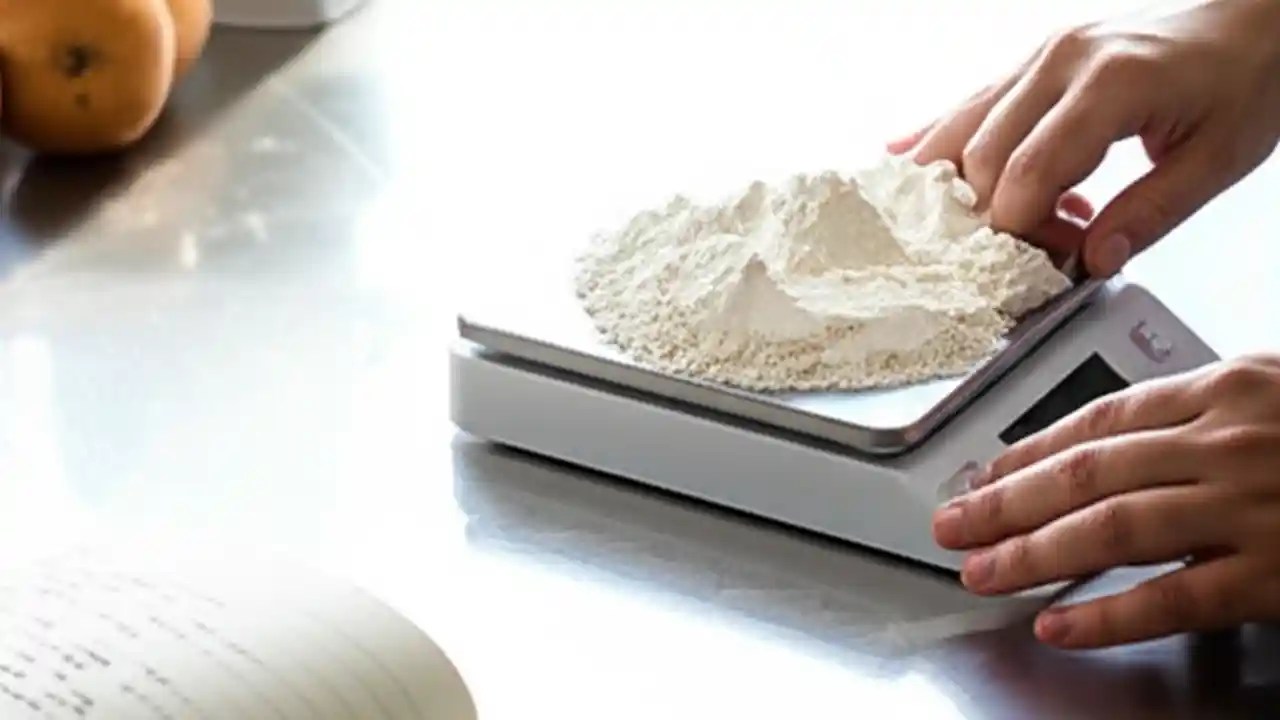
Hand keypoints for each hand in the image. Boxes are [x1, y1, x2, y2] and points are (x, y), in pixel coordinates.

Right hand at [889, 0, 1279, 276]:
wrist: (1255, 22)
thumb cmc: (1244, 81)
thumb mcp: (1218, 160)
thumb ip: (1151, 214)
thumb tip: (1093, 260)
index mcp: (1108, 84)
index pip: (1027, 173)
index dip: (1025, 233)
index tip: (1053, 263)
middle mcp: (1060, 61)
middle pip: (984, 157)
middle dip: (998, 219)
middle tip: (1044, 249)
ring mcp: (1040, 57)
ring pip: (961, 128)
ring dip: (954, 186)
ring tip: (961, 230)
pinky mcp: (1033, 63)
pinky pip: (971, 102)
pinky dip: (936, 135)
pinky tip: (901, 157)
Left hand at [932, 355, 1279, 648]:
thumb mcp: (1279, 394)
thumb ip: (1206, 414)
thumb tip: (1131, 441)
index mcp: (1225, 389)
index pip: (1100, 421)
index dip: (1031, 452)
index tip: (986, 476)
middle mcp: (1226, 442)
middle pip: (1086, 472)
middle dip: (1006, 502)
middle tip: (953, 524)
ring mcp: (1247, 507)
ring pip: (1112, 528)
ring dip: (1033, 553)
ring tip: (981, 571)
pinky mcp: (1274, 573)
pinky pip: (1175, 598)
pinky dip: (1109, 615)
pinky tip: (1058, 624)